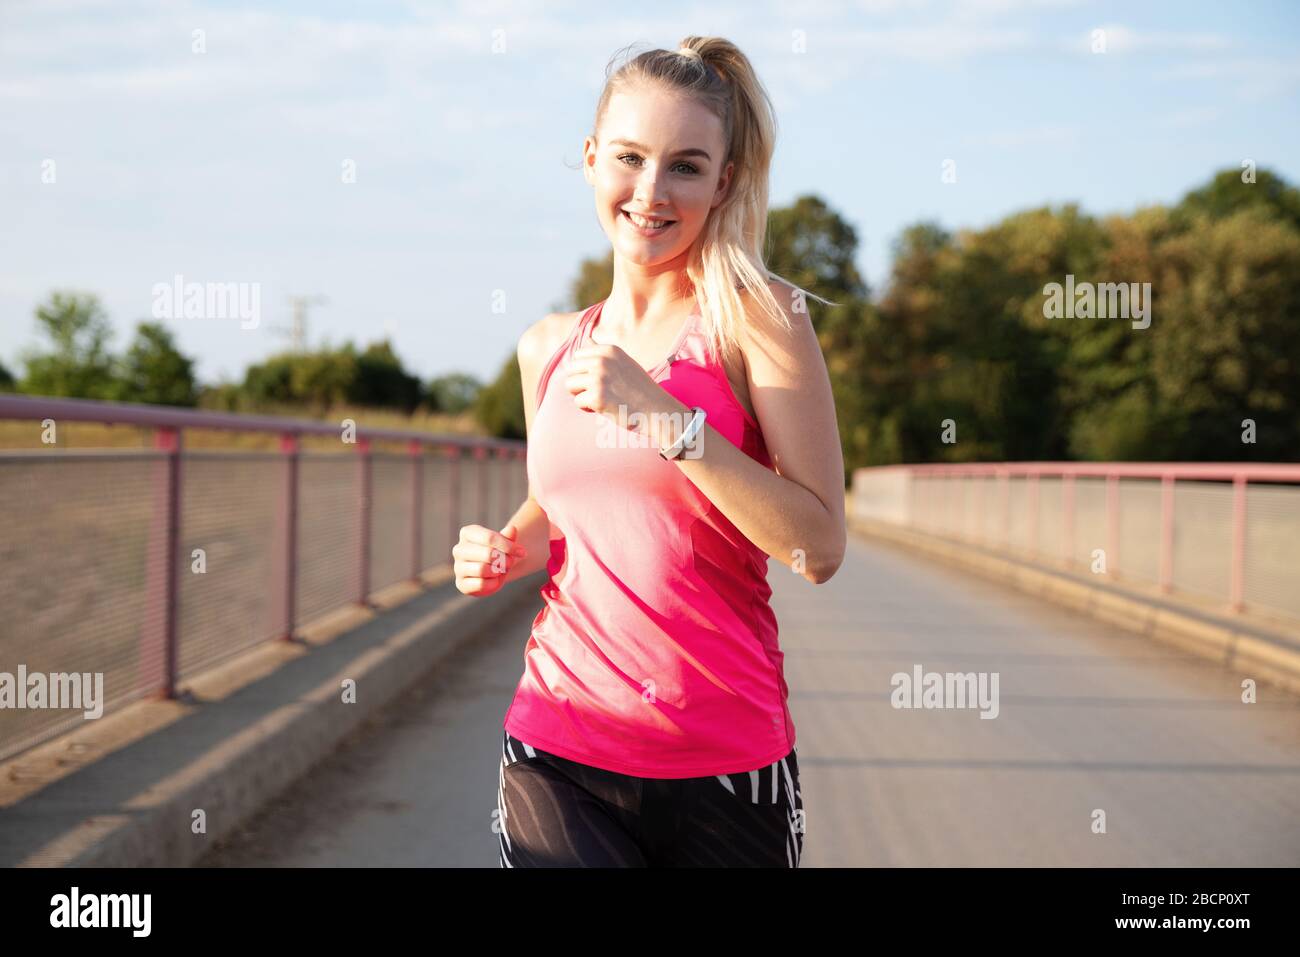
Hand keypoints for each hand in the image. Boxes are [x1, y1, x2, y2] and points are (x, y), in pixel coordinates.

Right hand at [453, 522, 526, 596]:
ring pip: (482, 569)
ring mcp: (458, 567)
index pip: (489, 538)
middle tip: (510, 562)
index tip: (522, 552)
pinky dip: (493, 583)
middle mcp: (459, 549)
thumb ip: (509, 537)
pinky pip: (480, 584)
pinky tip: (494, 580)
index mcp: (467, 533)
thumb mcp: (506, 543)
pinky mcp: (461, 584)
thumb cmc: (498, 553)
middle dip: (504, 560)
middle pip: (487, 554)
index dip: (508, 546)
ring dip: (498, 571)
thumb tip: (512, 529)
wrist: (493, 572)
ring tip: (500, 570)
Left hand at [565, 343, 688, 443]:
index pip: (578, 355)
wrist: (656, 410)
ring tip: (601, 398)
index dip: (585, 371)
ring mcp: (599, 378)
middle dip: (580, 383)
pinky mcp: (597, 397)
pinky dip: (588, 408)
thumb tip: (586, 338)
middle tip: (600, 391)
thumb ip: (603, 353)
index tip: (602, 379)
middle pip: (570, 370)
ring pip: (570, 385)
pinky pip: (578, 402)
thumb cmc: (639, 389)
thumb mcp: (623, 363)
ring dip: (582, 395)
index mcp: (609, 350)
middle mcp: (602, 360)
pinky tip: (605, 408)